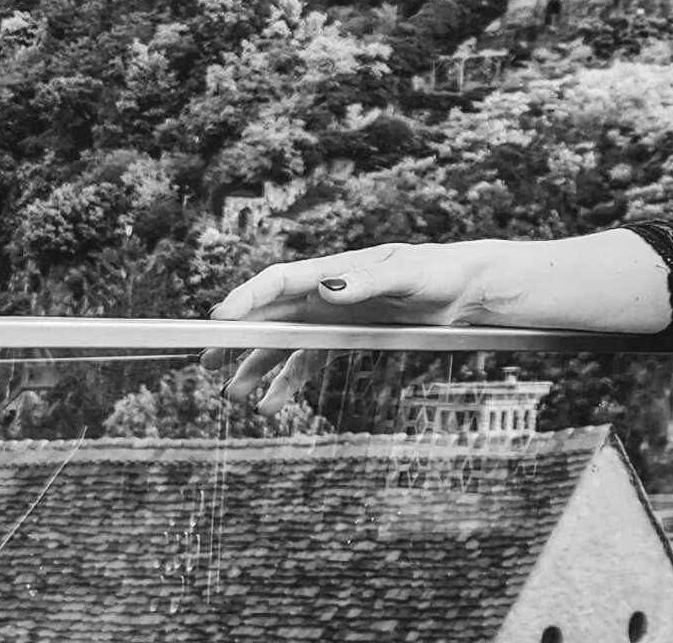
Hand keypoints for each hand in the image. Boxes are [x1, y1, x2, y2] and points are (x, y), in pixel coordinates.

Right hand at [200, 240, 490, 414]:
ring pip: (282, 342)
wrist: (466, 288)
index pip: (278, 281)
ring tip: (234, 395)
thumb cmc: (440, 272)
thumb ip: (368, 281)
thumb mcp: (408, 275)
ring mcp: (333, 315)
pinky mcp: (346, 336)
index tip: (218, 320)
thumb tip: (328, 286)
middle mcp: (326, 290)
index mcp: (335, 268)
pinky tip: (271, 404)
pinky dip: (288, 381)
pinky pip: (308, 360)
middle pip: (269, 314)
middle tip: (207, 363)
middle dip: (236, 338)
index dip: (245, 299)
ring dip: (256, 366)